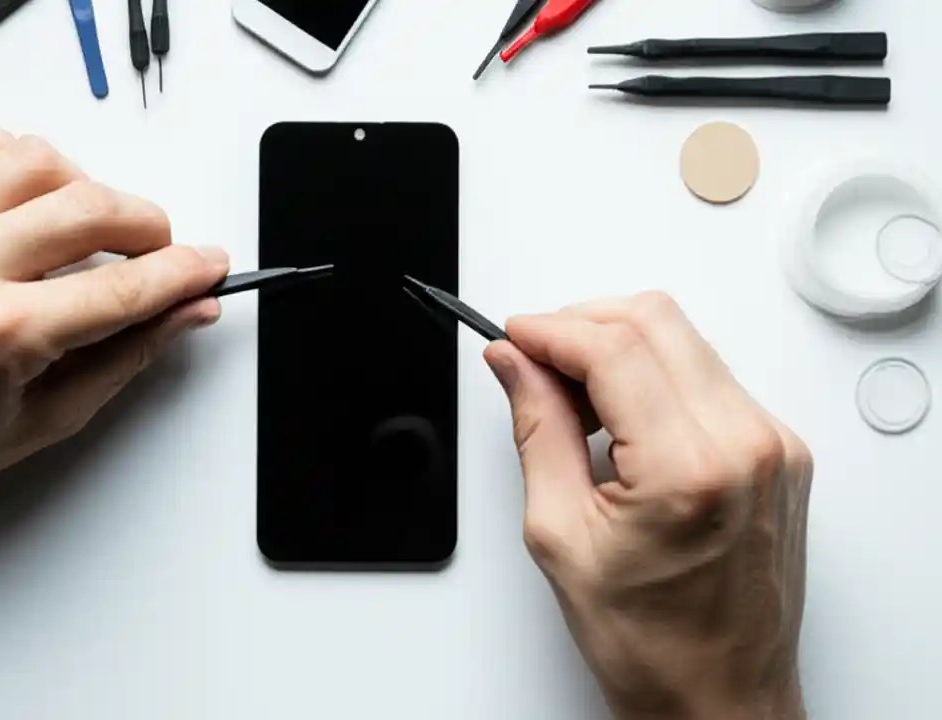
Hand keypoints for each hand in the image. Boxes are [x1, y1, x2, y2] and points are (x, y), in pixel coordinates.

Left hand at [0, 127, 228, 529]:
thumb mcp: (46, 421)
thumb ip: (126, 357)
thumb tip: (184, 311)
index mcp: (0, 335)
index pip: (126, 284)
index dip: (185, 272)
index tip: (212, 265)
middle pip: (93, 208)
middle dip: (150, 226)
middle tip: (160, 254)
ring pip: (34, 159)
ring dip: (84, 186)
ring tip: (90, 226)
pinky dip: (4, 154)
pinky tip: (24, 192)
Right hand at [485, 292, 811, 719]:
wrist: (719, 698)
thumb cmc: (649, 643)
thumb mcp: (560, 535)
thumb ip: (537, 430)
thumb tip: (515, 363)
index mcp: (689, 470)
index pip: (614, 347)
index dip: (551, 329)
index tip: (513, 336)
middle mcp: (746, 444)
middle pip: (656, 321)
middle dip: (582, 323)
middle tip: (535, 359)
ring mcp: (773, 444)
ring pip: (684, 340)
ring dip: (617, 346)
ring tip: (573, 398)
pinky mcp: (780, 450)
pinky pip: (709, 376)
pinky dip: (653, 375)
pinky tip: (618, 417)